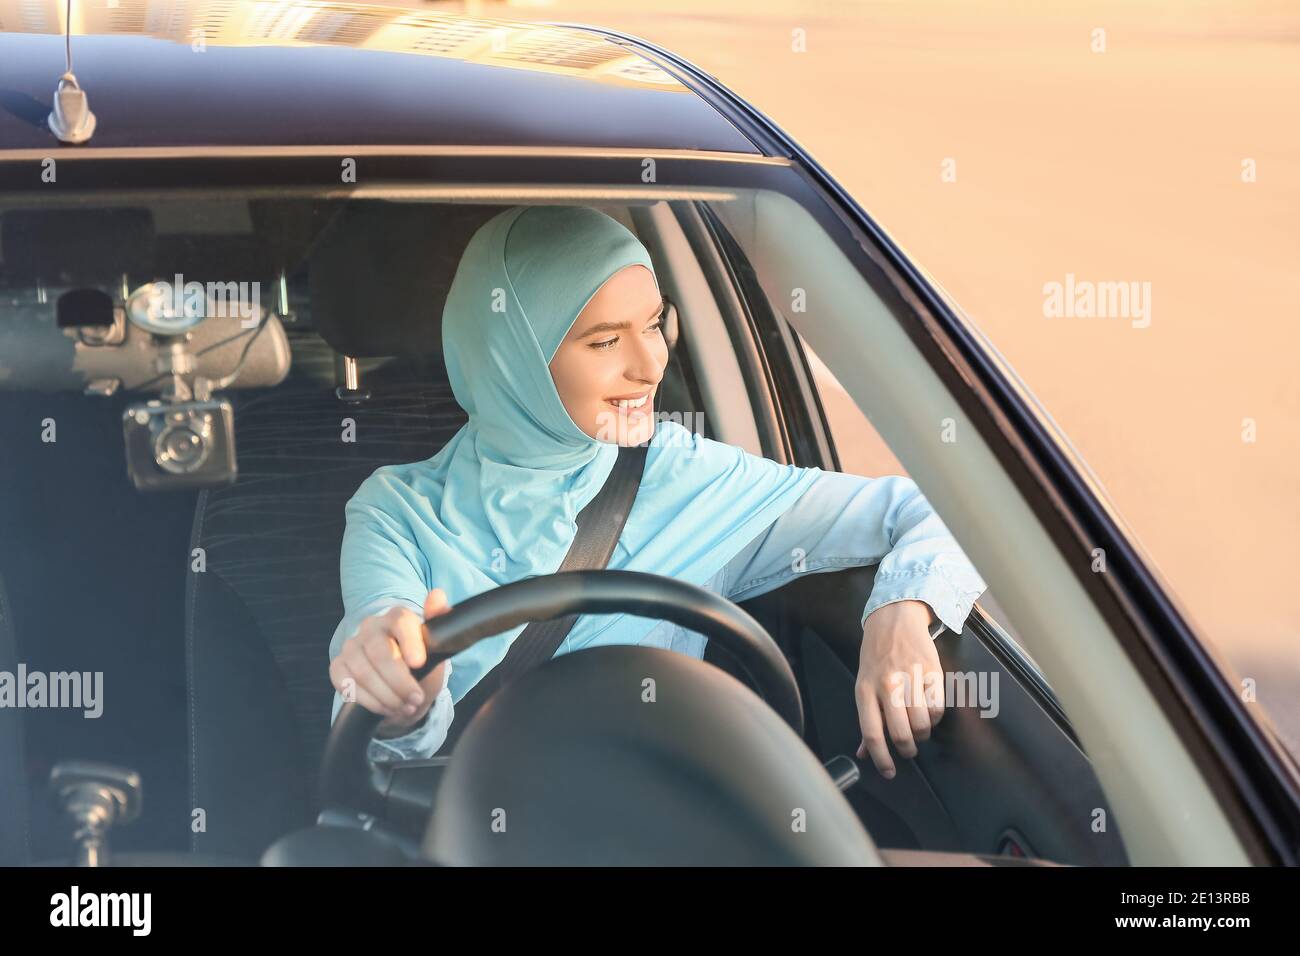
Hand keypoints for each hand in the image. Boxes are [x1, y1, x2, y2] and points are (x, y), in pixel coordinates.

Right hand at [329, 588, 451, 737]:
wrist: (404, 687)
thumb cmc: (422, 665)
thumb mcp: (437, 648)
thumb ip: (440, 621)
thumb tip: (438, 595)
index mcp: (397, 617)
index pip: (401, 622)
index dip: (409, 643)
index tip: (419, 663)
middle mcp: (371, 627)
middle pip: (380, 653)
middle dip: (400, 682)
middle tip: (416, 700)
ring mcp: (352, 646)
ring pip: (363, 672)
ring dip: (386, 696)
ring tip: (405, 707)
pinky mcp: (338, 666)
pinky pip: (346, 684)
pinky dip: (369, 701)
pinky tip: (385, 707)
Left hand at [854, 600, 943, 777]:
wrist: (894, 620)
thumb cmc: (876, 657)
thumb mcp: (864, 685)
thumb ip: (867, 720)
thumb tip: (863, 753)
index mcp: (864, 691)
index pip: (872, 734)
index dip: (882, 759)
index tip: (889, 771)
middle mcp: (886, 686)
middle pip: (900, 733)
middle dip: (907, 749)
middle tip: (909, 749)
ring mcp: (910, 678)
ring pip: (921, 724)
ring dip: (922, 735)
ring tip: (919, 730)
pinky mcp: (931, 672)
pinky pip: (937, 708)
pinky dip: (934, 718)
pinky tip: (928, 712)